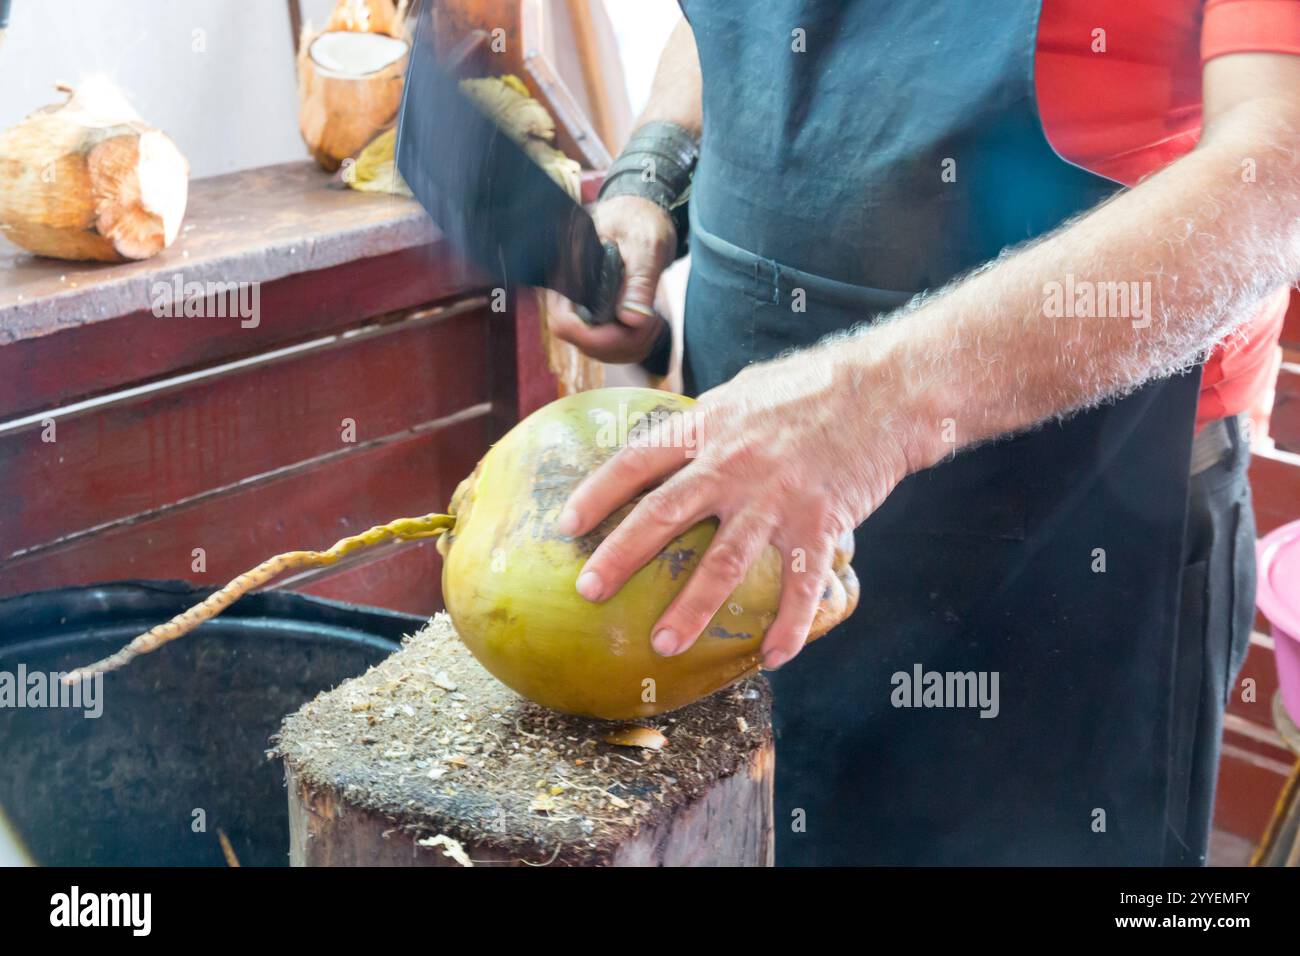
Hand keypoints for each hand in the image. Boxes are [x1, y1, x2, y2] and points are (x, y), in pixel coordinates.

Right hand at [545, 194, 673, 363]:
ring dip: (631, 346)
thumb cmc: (640, 221)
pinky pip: (611, 348)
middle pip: (583, 342)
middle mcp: (571, 295)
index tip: (628, 329)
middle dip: (622, 342)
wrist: (643, 217)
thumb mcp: (646, 245)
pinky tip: (650, 325)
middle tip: (652, 322)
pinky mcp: (599, 318)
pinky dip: (634, 345)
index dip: (593, 336)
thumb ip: (639, 280)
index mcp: (570, 271)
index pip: (563, 320)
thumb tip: (631, 319)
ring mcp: (584, 309)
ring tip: (654, 321)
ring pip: (598, 350)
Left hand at [556, 343, 917, 668]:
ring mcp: (777, 495)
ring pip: (724, 561)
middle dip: (620, 556)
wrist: (888, 389)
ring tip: (664, 645)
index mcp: (710, 425)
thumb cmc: (814, 386)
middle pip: (664, 514)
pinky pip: (800, 584)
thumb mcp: (747, 390)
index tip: (565, 524)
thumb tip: (672, 439)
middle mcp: (734, 461)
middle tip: (588, 591)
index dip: (598, 492)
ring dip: (692, 609)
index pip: (638, 459)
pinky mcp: (820, 521)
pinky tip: (774, 658)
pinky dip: (789, 625)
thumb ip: (709, 421)